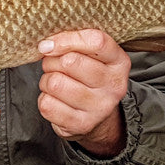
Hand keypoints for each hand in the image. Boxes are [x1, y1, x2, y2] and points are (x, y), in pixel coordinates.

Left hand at [37, 29, 130, 157]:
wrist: (98, 116)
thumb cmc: (89, 76)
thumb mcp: (92, 55)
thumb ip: (75, 42)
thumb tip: (46, 45)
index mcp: (119, 62)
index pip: (95, 41)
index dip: (66, 39)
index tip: (50, 44)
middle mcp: (114, 85)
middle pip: (69, 62)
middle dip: (51, 61)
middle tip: (54, 65)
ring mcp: (100, 108)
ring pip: (55, 83)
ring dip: (47, 80)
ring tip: (55, 82)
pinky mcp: (82, 125)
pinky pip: (48, 104)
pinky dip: (44, 98)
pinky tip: (55, 99)